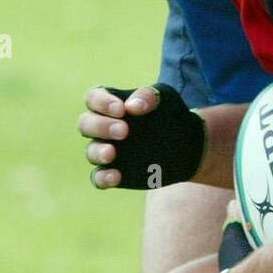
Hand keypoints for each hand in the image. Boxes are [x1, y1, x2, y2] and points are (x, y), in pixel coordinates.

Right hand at [78, 84, 205, 189]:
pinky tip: (115, 176)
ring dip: (98, 152)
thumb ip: (149, 95)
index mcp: (110, 104)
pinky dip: (103, 177)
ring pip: (90, 151)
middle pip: (85, 124)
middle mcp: (102, 127)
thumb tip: (132, 106)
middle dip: (100, 126)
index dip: (101, 102)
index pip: (93, 98)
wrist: (186, 144)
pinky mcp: (114, 171)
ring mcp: (106, 150)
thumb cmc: (169, 114)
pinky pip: (98, 177)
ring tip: (112, 153)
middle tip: (124, 131)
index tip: (121, 109)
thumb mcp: (165, 98)